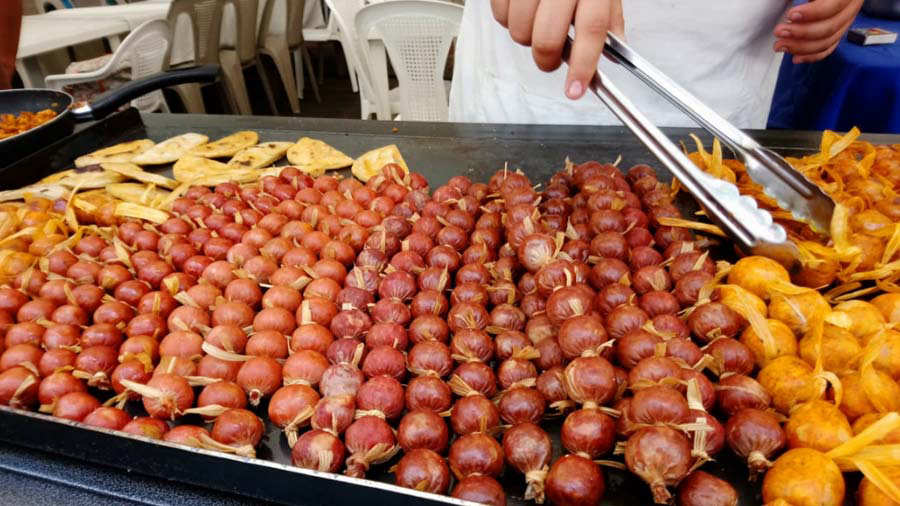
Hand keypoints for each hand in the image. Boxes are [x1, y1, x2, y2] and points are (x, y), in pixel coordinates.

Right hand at [490, 0, 623, 99]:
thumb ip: (608, 19)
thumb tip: (610, 55)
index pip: (591, 29)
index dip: (583, 65)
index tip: (576, 90)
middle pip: (547, 38)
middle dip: (547, 60)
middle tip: (551, 59)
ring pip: (519, 31)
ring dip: (526, 39)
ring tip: (536, 24)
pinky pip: (499, 15)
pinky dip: (508, 20)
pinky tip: (521, 8)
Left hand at [773, 0, 862, 62]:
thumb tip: (788, 4)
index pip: (834, 6)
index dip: (813, 13)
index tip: (791, 15)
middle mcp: (850, 8)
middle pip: (830, 27)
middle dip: (801, 33)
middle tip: (780, 31)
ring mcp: (845, 22)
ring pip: (828, 41)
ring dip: (801, 47)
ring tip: (781, 45)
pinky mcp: (838, 33)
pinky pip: (827, 49)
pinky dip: (810, 55)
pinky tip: (795, 57)